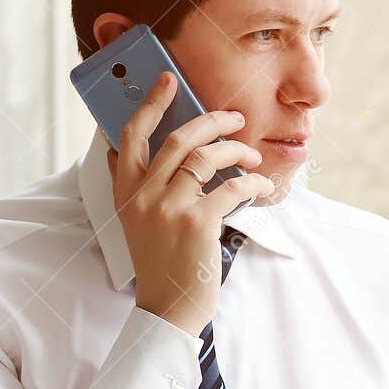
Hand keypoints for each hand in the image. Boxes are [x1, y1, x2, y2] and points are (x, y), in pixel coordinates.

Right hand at [106, 71, 280, 336]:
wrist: (167, 307)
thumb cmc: (160, 263)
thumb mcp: (136, 220)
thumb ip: (135, 185)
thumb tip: (127, 149)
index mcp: (126, 191)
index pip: (131, 135)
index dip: (150, 102)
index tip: (168, 80)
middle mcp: (143, 195)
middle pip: (180, 138)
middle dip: (213, 120)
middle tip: (235, 117)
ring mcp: (169, 208)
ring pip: (208, 158)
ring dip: (238, 152)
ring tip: (253, 159)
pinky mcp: (197, 223)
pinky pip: (232, 188)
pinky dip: (253, 184)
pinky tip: (262, 187)